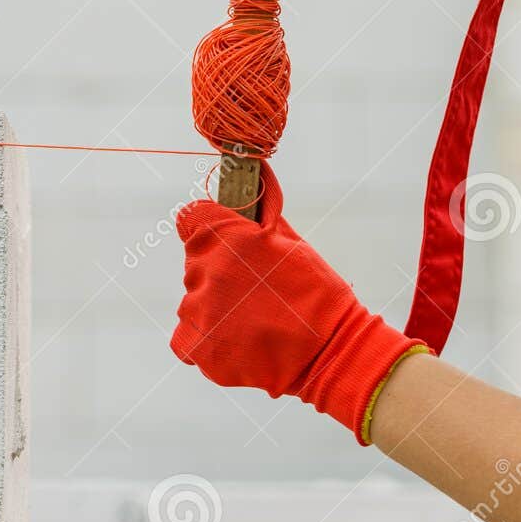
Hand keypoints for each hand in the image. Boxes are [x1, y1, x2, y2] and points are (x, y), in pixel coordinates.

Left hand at [170, 160, 429, 444]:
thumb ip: (262, 210)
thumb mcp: (291, 241)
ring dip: (214, 307)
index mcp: (227, 238)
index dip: (210, 226)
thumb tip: (257, 169)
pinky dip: (208, 339)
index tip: (226, 240)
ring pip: (194, 301)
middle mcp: (205, 272)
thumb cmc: (317, 292)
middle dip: (219, 271)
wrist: (332, 352)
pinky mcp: (197, 347)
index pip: (191, 217)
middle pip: (196, 262)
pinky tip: (239, 340)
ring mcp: (198, 312)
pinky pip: (189, 336)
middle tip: (253, 290)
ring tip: (253, 320)